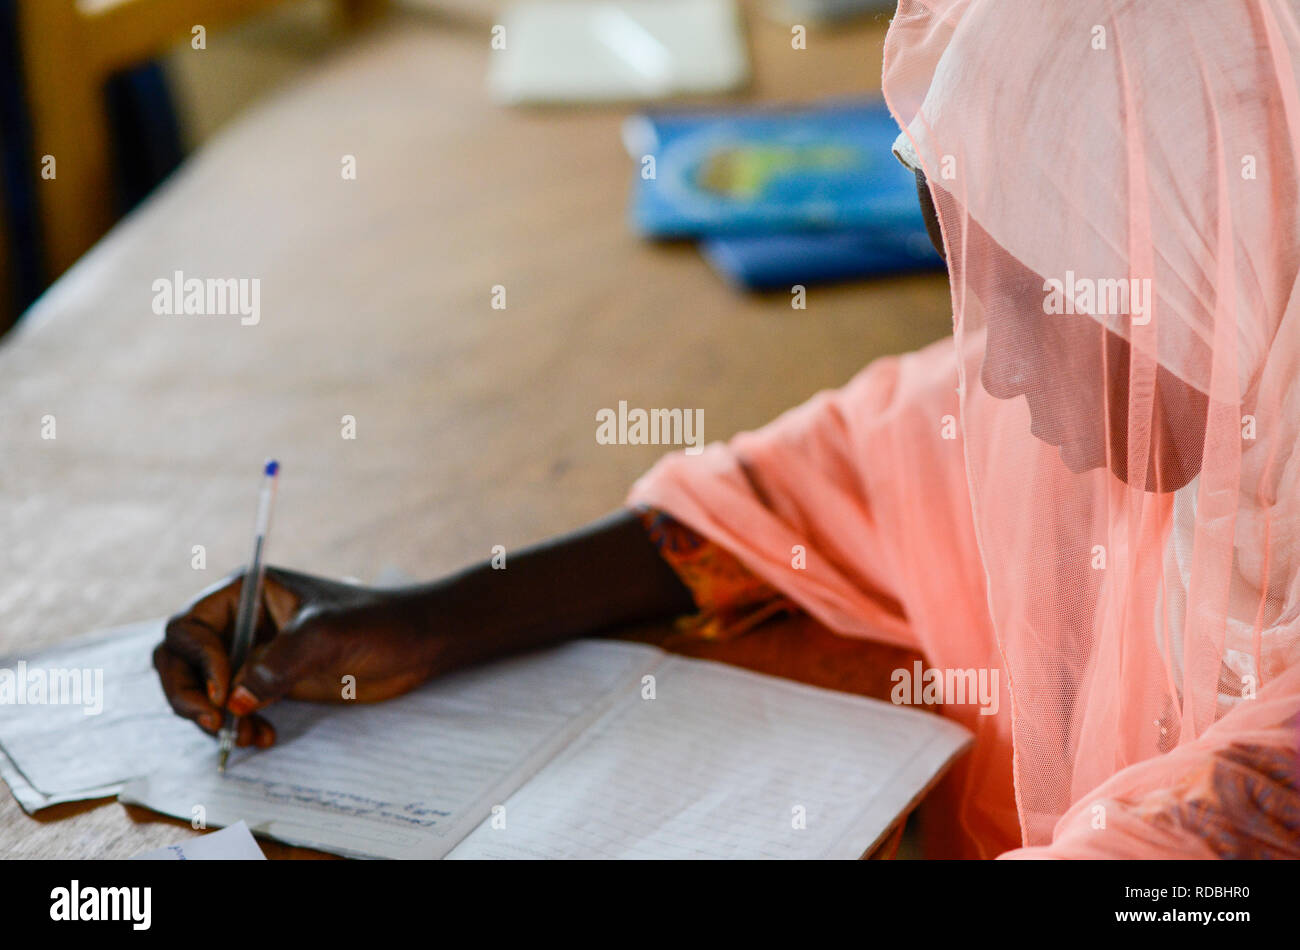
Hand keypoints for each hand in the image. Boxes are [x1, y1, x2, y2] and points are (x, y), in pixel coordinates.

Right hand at [154, 567, 444, 747]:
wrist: (419, 644)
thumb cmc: (379, 623)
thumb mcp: (328, 635)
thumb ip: (279, 662)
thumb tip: (234, 700)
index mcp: (246, 592)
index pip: (188, 627)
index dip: (198, 662)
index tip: (225, 692)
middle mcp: (241, 620)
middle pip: (181, 659)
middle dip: (188, 694)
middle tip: (215, 724)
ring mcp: (253, 653)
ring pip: (201, 688)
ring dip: (212, 716)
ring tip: (246, 735)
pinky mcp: (269, 682)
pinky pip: (232, 707)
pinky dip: (237, 725)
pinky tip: (264, 736)